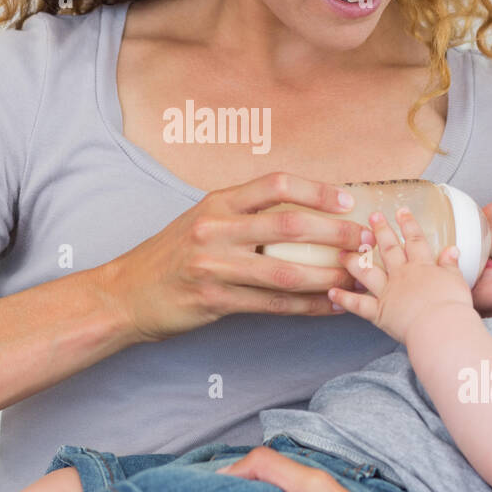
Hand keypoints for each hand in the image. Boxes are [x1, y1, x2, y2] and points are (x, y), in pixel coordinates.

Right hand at [99, 172, 370, 342]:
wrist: (126, 293)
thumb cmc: (170, 255)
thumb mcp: (202, 219)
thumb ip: (244, 213)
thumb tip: (301, 210)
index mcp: (217, 203)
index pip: (274, 184)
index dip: (316, 190)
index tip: (347, 199)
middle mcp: (216, 230)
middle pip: (288, 227)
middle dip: (335, 234)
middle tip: (366, 240)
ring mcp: (215, 267)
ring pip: (286, 272)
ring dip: (329, 275)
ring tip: (358, 276)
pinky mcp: (215, 302)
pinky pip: (273, 306)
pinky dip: (308, 307)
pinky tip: (331, 306)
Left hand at [328, 207, 473, 344]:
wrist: (440, 327)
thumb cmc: (452, 307)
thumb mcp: (458, 281)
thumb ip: (451, 265)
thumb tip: (452, 249)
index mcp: (423, 267)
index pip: (415, 240)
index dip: (408, 224)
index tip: (401, 211)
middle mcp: (402, 276)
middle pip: (389, 249)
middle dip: (380, 231)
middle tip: (372, 217)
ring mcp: (388, 292)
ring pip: (367, 272)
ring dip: (353, 261)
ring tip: (341, 252)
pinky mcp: (379, 312)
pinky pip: (358, 305)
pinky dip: (343, 299)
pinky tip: (331, 292)